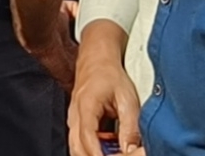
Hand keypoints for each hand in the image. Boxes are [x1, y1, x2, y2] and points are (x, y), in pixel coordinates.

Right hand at [68, 24, 142, 155]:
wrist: (96, 58)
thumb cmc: (110, 75)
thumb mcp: (127, 99)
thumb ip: (130, 126)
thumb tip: (131, 150)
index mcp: (86, 106)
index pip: (88, 139)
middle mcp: (75, 114)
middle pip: (77, 147)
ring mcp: (73, 118)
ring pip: (76, 146)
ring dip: (92, 154)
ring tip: (113, 153)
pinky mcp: (77, 121)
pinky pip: (80, 141)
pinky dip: (93, 149)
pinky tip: (109, 147)